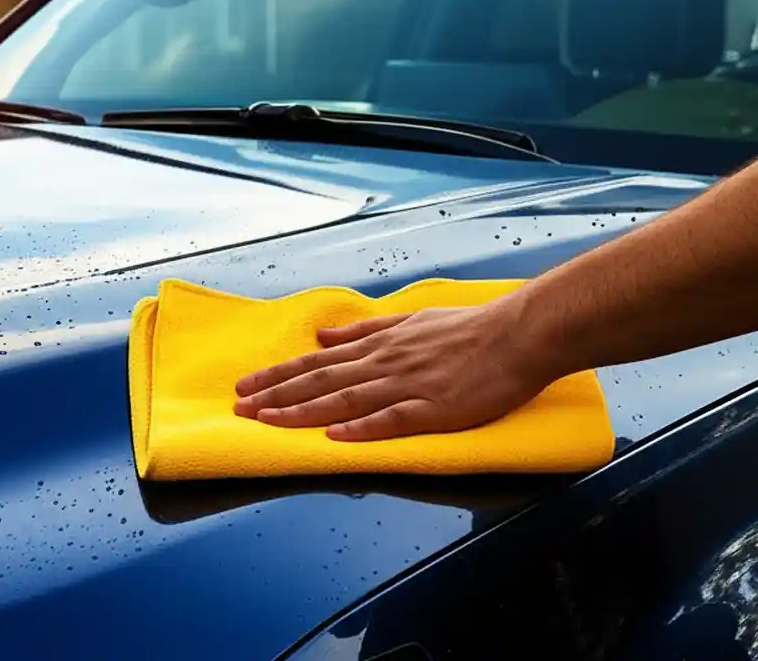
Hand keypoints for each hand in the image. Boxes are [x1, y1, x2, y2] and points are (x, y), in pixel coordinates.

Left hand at [233, 302, 560, 440]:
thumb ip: (365, 330)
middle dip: (276, 396)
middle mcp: (385, 363)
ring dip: (302, 412)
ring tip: (267, 421)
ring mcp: (408, 386)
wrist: (519, 334)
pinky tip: (334, 437)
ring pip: (345, 400)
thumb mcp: (409, 320)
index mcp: (380, 345)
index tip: (246, 386)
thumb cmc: (469, 329)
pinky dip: (361, 428)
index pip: (318, 362)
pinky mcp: (434, 408)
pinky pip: (391, 420)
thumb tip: (324, 337)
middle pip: (320, 381)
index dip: (279, 375)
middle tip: (238, 409)